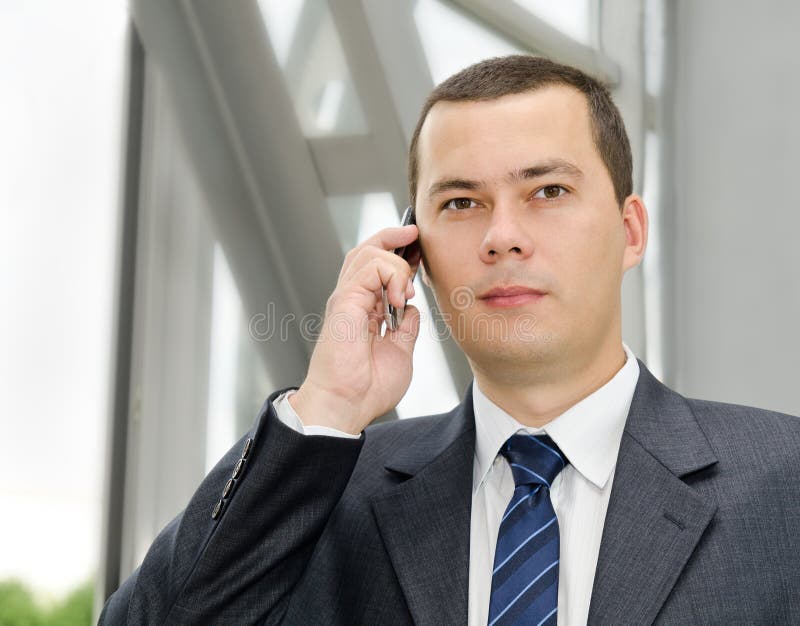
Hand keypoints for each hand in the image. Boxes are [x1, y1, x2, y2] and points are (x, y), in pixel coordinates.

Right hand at [289, 224, 420, 433]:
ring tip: (407, 294)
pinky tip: (401, 299)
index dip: (398, 252)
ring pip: (369, 252)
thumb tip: (412, 308)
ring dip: (397, 264)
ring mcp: (346, 298)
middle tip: (415, 232)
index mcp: (364, 310)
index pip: (377, 267)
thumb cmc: (366, 387)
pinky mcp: (345, 301)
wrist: (346, 405)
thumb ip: (406, 327)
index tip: (418, 247)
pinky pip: (370, 267)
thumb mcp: (400, 351)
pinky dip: (392, 275)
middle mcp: (352, 299)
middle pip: (367, 250)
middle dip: (393, 235)